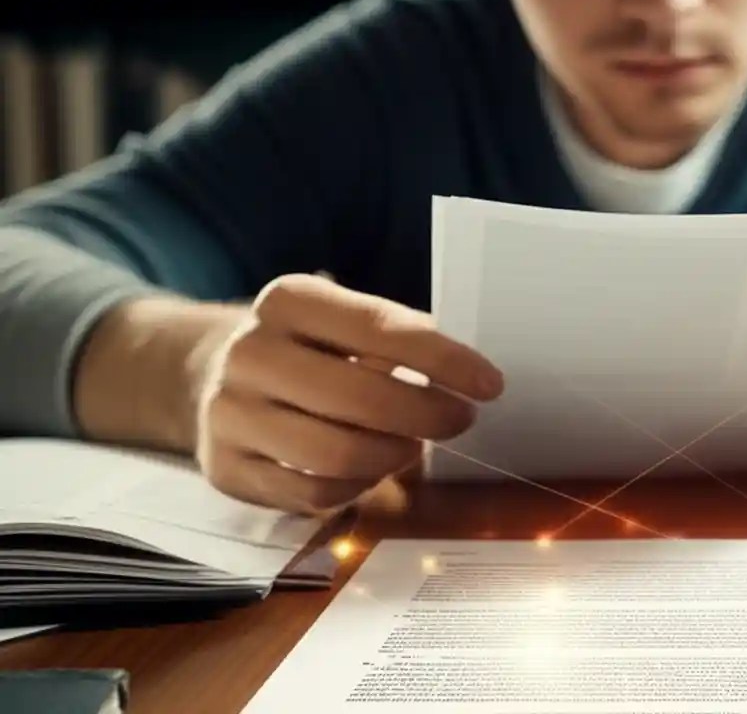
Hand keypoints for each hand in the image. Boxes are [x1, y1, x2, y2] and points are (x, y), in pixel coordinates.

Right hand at [196, 274, 502, 513]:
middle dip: (427, 415)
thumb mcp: (343, 321)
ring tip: (413, 444)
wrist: (208, 373)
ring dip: (394, 456)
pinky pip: (314, 494)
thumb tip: (472, 375)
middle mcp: (250, 352)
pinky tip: (369, 468)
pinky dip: (356, 487)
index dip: (442, 359)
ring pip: (338, 454)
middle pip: (361, 399)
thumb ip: (399, 339)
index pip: (378, 328)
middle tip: (460, 419)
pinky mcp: (226, 469)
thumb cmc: (309, 348)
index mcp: (287, 300)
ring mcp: (230, 413)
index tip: (490, 384)